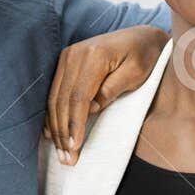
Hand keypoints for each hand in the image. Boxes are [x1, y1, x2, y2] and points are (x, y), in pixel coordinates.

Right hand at [45, 24, 167, 164]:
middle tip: (67, 159)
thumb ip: (112, 89)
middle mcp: (74, 54)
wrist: (141, 36)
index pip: (78, 97)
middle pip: (62, 100)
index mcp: (93, 56)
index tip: (75, 147)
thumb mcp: (136, 73)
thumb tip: (90, 109)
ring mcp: (67, 57)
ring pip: (54, 98)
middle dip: (63, 132)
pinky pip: (54, 92)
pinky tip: (51, 133)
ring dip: (55, 128)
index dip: (75, 124)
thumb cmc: (144, 56)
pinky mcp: (65, 61)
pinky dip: (52, 115)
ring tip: (61, 152)